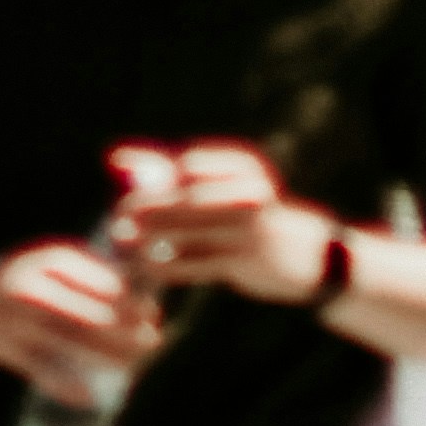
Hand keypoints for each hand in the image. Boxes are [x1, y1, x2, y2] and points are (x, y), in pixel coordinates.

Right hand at [0, 237, 168, 388]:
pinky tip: (91, 395)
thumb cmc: (27, 277)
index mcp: (50, 261)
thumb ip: (91, 269)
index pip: (99, 280)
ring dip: (106, 358)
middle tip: (152, 340)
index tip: (152, 311)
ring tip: (132, 364)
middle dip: (125, 331)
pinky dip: (67, 386)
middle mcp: (34, 288)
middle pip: (90, 313)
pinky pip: (43, 372)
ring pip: (71, 343)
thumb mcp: (54, 262)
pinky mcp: (9, 350)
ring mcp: (19, 321)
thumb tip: (139, 283)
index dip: (129, 299)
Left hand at [106, 139, 335, 307]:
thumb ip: (173, 175)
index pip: (189, 165)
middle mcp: (249, 195)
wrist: (309, 258)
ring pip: (190, 233)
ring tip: (120, 240)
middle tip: (116, 212)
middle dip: (149, 205)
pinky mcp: (245, 264)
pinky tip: (144, 266)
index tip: (118, 172)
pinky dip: (167, 265)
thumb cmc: (251, 218)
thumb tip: (115, 159)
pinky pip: (197, 265)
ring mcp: (250, 231)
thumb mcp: (225, 188)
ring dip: (151, 237)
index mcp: (243, 167)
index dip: (151, 169)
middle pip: (188, 199)